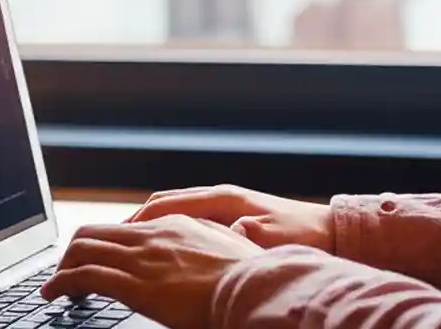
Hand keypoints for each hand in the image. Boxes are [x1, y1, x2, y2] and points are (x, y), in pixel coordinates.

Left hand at [40, 215, 263, 328]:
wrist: (253, 291)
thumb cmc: (249, 278)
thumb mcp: (233, 248)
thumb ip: (220, 241)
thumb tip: (234, 235)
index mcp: (173, 226)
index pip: (123, 227)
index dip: (101, 243)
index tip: (93, 258)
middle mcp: (152, 235)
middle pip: (94, 232)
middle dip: (72, 253)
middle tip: (64, 273)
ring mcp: (142, 258)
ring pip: (83, 250)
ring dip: (62, 269)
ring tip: (54, 287)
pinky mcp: (135, 285)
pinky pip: (85, 276)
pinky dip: (62, 284)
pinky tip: (55, 295)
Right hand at [128, 184, 334, 250]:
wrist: (329, 230)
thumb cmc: (303, 237)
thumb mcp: (275, 239)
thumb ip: (250, 236)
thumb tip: (233, 234)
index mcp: (225, 199)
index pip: (170, 204)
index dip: (141, 219)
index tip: (118, 234)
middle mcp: (220, 196)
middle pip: (165, 203)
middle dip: (136, 220)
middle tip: (111, 239)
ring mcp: (224, 203)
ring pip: (175, 208)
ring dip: (151, 223)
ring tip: (127, 243)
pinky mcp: (231, 213)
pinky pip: (188, 217)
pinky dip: (168, 227)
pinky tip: (161, 245)